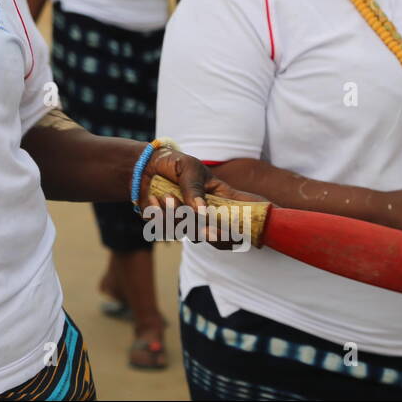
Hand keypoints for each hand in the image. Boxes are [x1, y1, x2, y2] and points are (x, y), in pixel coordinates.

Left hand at [143, 148, 266, 248]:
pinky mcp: (169, 226)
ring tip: (167, 196)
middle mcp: (209, 214)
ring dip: (177, 216)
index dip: (257, 224)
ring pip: (191, 234)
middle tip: (198, 221)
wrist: (144, 166)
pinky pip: (166, 231)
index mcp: (223, 198)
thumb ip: (195, 188)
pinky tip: (152, 200)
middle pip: (222, 237)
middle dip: (210, 233)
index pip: (247, 213)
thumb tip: (202, 212)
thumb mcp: (189, 167)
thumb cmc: (174, 163)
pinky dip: (158, 216)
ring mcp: (190, 222)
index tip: (258, 232)